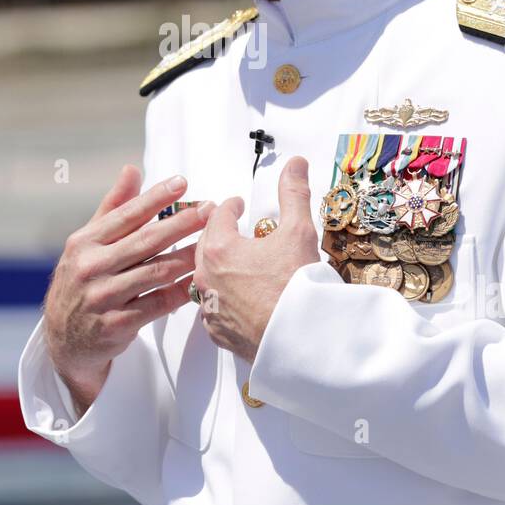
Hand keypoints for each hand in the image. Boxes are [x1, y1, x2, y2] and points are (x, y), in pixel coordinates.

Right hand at [44, 165, 212, 413]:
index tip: (183, 183)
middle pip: (146, 241)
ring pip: (156, 272)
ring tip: (213, 244)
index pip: (126, 214)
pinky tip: (200, 280)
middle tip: (209, 210)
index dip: (156, 197)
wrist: (62, 338)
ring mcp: (102, 298)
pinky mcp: (116, 325)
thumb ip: (113, 207)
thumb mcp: (88, 243)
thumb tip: (132, 169)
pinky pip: (157, 304)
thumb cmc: (82, 280)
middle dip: (181, 223)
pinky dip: (181, 291)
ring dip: (188, 257)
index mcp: (84, 242)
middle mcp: (91, 267)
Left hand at [191, 155, 318, 363]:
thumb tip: (295, 164)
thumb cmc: (296, 285)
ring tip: (233, 262)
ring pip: (205, 279)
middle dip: (217, 233)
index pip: (218, 217)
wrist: (300, 340)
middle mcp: (206, 277)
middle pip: (204, 246)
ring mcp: (210, 307)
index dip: (229, 206)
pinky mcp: (218, 332)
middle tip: (229, 227)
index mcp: (219, 249)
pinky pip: (212, 308)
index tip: (236, 204)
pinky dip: (221, 298)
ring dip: (216, 267)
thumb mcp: (298, 231)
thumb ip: (294, 194)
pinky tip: (234, 297)